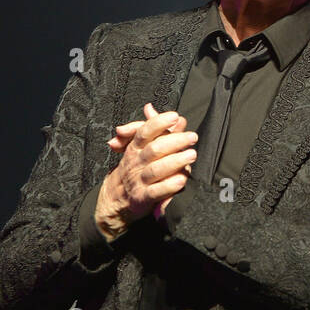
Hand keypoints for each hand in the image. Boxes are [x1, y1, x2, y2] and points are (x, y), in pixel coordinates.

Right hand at [94, 103, 196, 237]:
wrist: (117, 198)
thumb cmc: (135, 168)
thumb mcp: (141, 147)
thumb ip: (155, 130)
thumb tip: (157, 110)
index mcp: (135, 148)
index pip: (144, 132)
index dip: (159, 122)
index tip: (174, 116)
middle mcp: (136, 162)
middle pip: (154, 149)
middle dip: (174, 141)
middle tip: (192, 137)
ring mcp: (139, 180)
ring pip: (156, 170)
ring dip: (175, 162)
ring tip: (191, 155)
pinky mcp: (143, 198)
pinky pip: (156, 192)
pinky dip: (169, 186)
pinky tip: (181, 179)